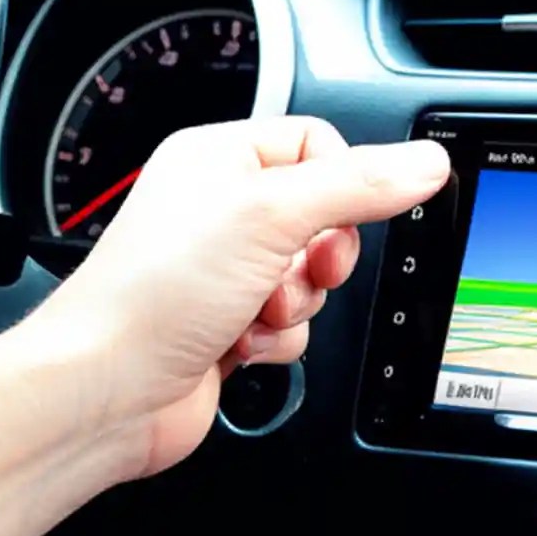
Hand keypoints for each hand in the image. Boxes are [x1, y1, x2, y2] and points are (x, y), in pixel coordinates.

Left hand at [29, 116, 449, 478]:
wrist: (110, 390)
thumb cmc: (154, 295)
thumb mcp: (272, 217)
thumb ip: (358, 186)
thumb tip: (426, 162)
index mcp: (220, 158)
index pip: (320, 145)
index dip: (343, 186)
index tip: (337, 220)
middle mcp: (221, 209)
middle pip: (327, 217)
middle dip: (319, 259)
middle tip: (296, 270)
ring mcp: (226, 270)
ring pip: (314, 278)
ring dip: (296, 305)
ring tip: (253, 311)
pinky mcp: (232, 321)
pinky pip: (295, 322)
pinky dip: (278, 339)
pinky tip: (240, 342)